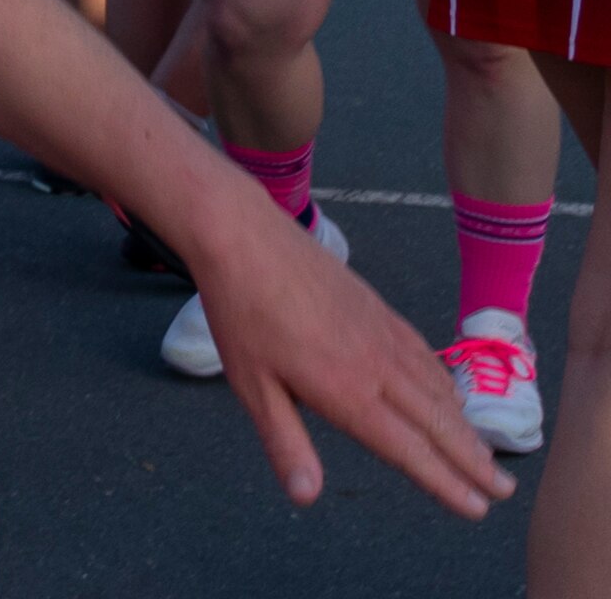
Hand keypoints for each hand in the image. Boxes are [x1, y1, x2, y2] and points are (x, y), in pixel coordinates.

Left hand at [186, 170, 513, 517]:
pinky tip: (450, 394)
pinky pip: (425, 355)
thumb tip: (306, 497)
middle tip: (504, 490)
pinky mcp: (380, 308)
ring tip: (485, 454)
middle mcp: (378, 366)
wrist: (245, 235)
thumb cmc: (240, 314)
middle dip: (473, 461)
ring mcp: (384, 333)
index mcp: (348, 392)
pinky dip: (446, 383)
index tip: (477, 508)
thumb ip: (284, 442)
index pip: (408, 449)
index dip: (445, 482)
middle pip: (437, 422)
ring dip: (465, 425)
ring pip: (438, 389)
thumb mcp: (251, 385)